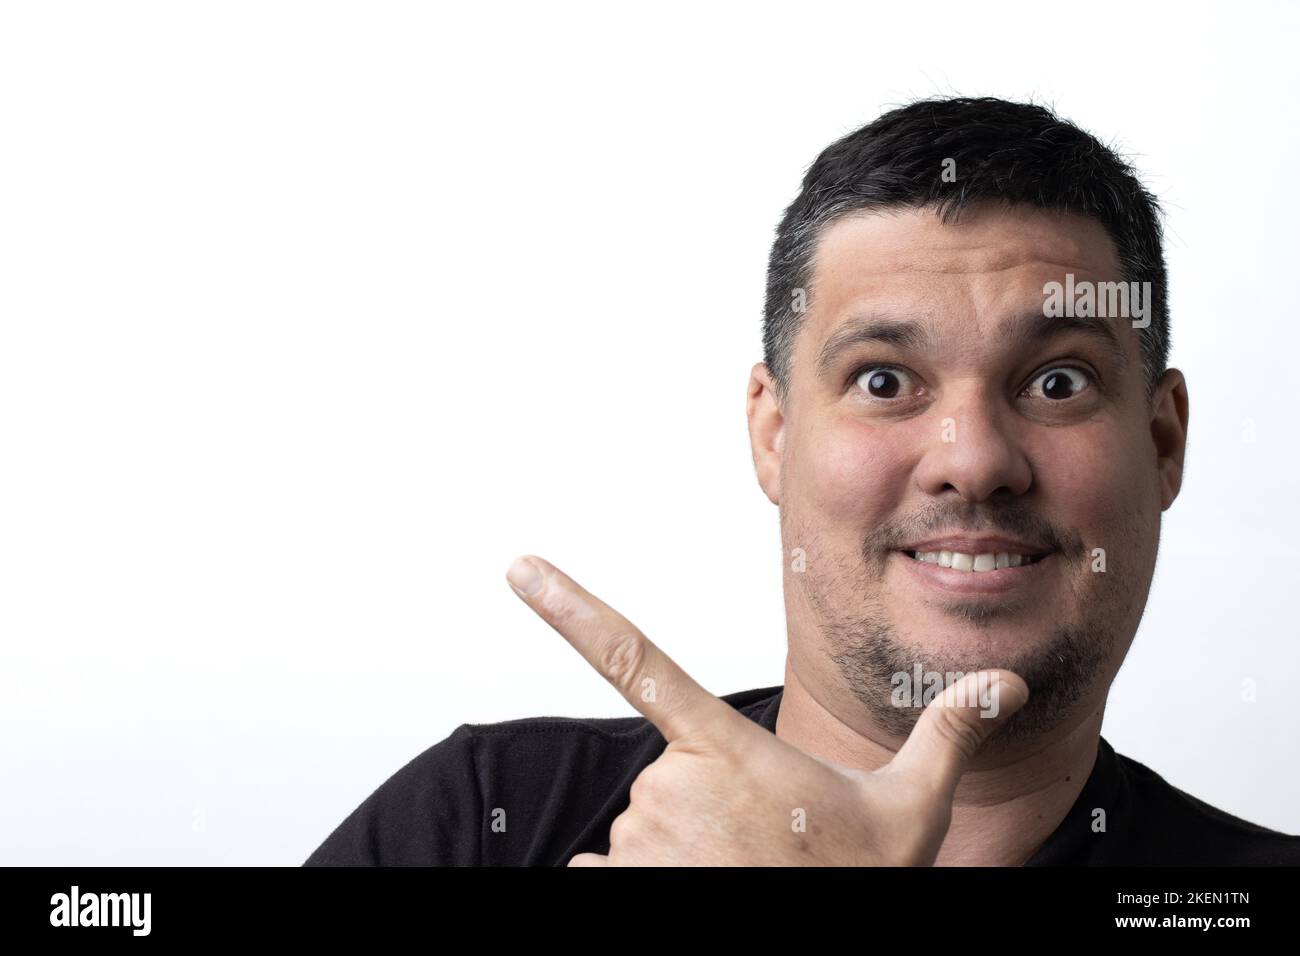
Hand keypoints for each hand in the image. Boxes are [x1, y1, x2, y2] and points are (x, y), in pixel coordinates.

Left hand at [505, 554, 1028, 865]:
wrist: (829, 944)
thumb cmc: (856, 885)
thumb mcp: (911, 810)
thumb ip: (946, 735)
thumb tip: (998, 681)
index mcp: (729, 749)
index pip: (637, 658)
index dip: (572, 608)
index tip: (517, 566)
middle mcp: (671, 788)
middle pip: (666, 770)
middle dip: (704, 802)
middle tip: (761, 842)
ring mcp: (640, 841)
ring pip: (642, 825)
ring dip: (679, 848)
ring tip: (738, 873)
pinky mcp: (614, 883)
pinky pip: (602, 870)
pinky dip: (640, 880)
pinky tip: (700, 890)